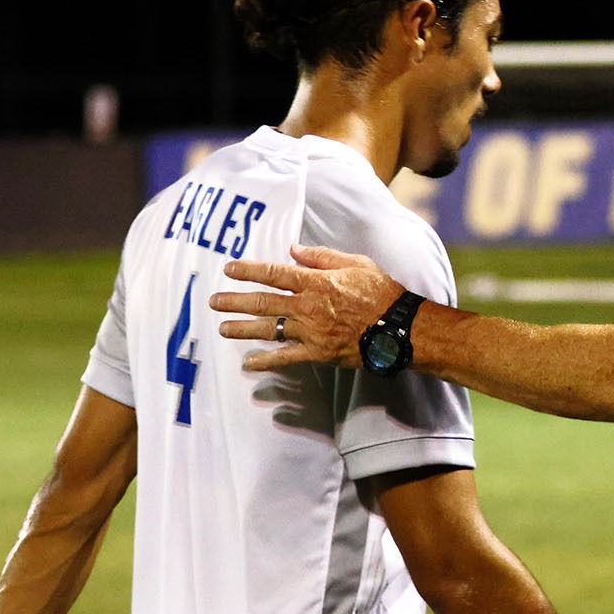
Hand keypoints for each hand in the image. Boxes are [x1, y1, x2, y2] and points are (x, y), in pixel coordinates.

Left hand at [211, 244, 406, 371]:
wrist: (399, 327)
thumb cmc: (382, 292)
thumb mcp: (356, 263)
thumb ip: (322, 256)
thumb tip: (294, 250)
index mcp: (316, 282)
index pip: (274, 273)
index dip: (249, 270)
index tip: (229, 268)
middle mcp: (308, 306)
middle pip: (264, 301)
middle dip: (236, 301)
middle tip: (214, 301)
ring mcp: (311, 331)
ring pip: (269, 328)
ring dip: (243, 328)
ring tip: (223, 328)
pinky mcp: (318, 352)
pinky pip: (286, 357)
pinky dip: (266, 361)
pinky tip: (248, 363)